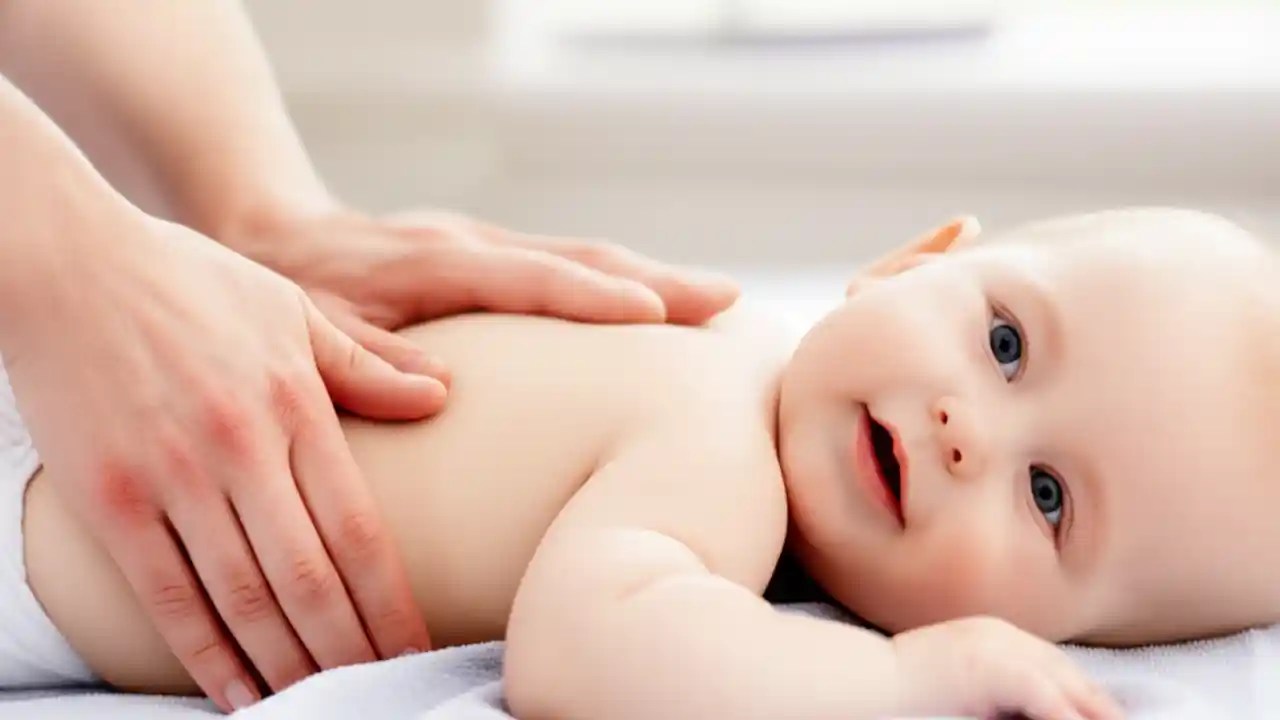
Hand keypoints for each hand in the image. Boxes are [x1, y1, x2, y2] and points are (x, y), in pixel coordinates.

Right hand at [4, 215, 438, 710]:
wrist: (68, 262)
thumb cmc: (189, 282)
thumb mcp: (292, 309)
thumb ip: (365, 364)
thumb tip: (441, 395)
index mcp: (294, 403)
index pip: (359, 528)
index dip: (391, 601)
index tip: (418, 646)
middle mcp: (240, 448)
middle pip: (309, 578)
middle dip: (352, 649)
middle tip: (383, 689)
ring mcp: (170, 477)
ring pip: (243, 598)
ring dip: (288, 664)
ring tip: (323, 700)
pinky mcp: (108, 499)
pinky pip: (166, 594)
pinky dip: (205, 654)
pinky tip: (239, 691)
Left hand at [220, 207, 740, 372]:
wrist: (274, 233)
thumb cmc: (288, 290)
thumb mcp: (304, 330)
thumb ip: (363, 358)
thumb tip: (437, 394)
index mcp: (429, 260)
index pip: (525, 275)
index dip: (592, 295)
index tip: (657, 311)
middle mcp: (467, 242)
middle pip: (575, 256)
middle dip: (655, 277)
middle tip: (727, 300)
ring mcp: (482, 244)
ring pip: (579, 256)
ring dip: (648, 276)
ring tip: (716, 302)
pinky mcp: (487, 254)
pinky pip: (563, 265)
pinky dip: (615, 282)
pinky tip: (653, 305)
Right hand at [890, 616, 1123, 719]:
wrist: (868, 678)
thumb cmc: (896, 683)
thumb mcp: (948, 674)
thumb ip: (981, 684)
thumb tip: (1001, 706)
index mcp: (992, 634)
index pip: (1049, 662)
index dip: (1079, 689)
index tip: (1102, 709)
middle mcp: (1003, 635)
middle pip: (1066, 670)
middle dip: (1097, 701)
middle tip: (1121, 719)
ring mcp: (1001, 649)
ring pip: (1066, 684)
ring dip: (1094, 710)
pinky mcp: (999, 670)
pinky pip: (1049, 699)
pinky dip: (1070, 714)